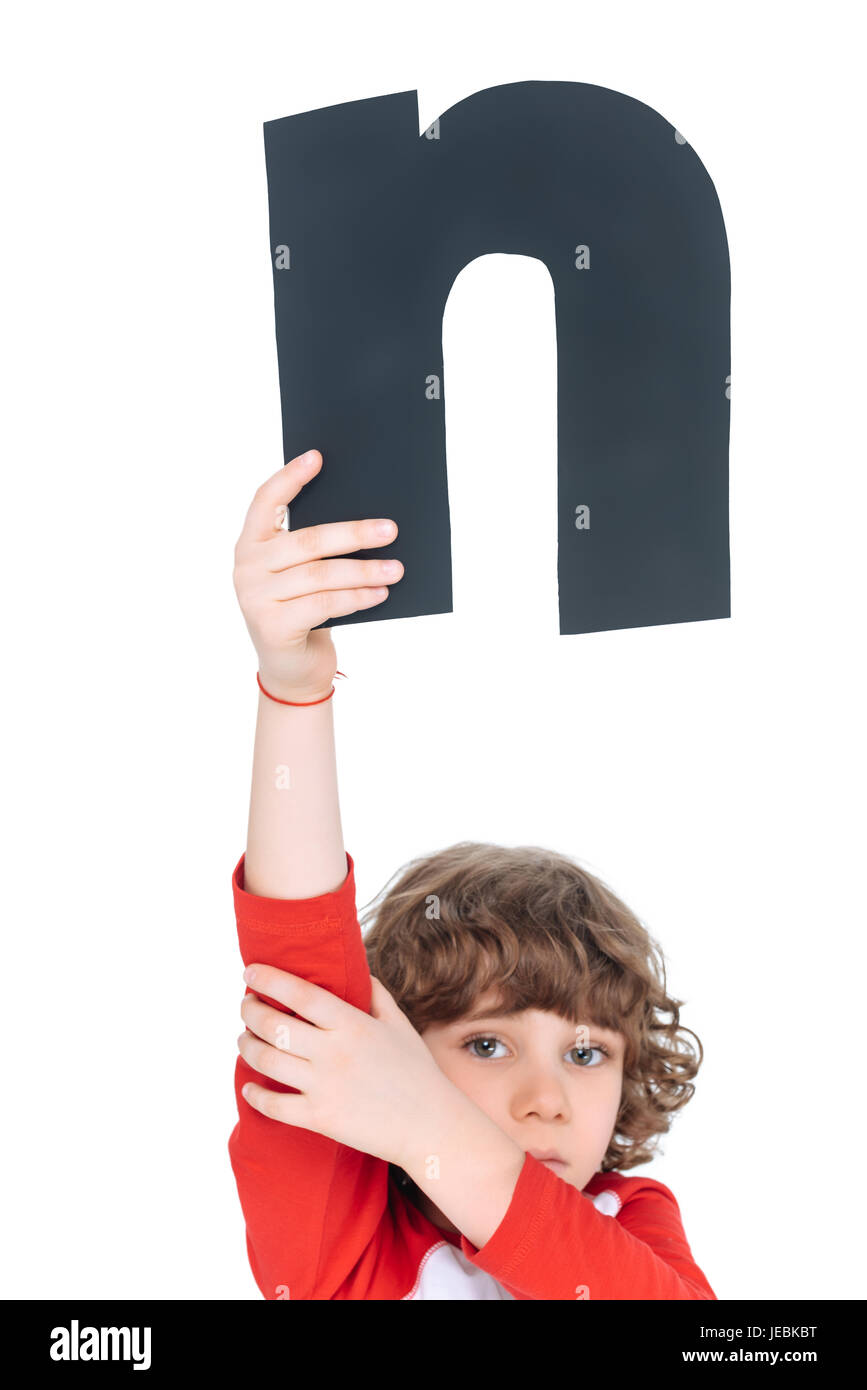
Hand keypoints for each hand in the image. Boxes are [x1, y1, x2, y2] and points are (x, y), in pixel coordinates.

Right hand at [232, 450, 403, 701]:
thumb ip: (314, 549)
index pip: (265, 500)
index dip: (290, 477)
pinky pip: (323, 604)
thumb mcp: (303, 575)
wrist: (292, 669)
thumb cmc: (304, 611)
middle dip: (353, 533)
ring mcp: (255, 597)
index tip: (318, 456)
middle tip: (391, 529)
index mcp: (251, 543)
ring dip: (364, 570)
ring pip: (321, 575)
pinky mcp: (272, 626)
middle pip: (307, 541)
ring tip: (396, 568)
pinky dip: (357, 597)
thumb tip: (367, 522)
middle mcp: (247, 566)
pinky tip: (380, 593)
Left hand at [237, 965, 450, 1166]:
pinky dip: (255, 1095)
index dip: (270, 980)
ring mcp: (324, 1086)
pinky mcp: (320, 1118)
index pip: (300, 994)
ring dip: (246, 1046)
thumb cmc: (417, 1072)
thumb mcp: (400, 1025)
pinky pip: (274, 1105)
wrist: (430, 1126)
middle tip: (246, 1004)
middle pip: (274, 1025)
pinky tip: (249, 1087)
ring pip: (266, 1061)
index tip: (251, 971)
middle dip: (250, 1011)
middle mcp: (334, 1052)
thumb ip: (376, 995)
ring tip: (244, 1038)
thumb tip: (359, 970)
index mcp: (353, 1025)